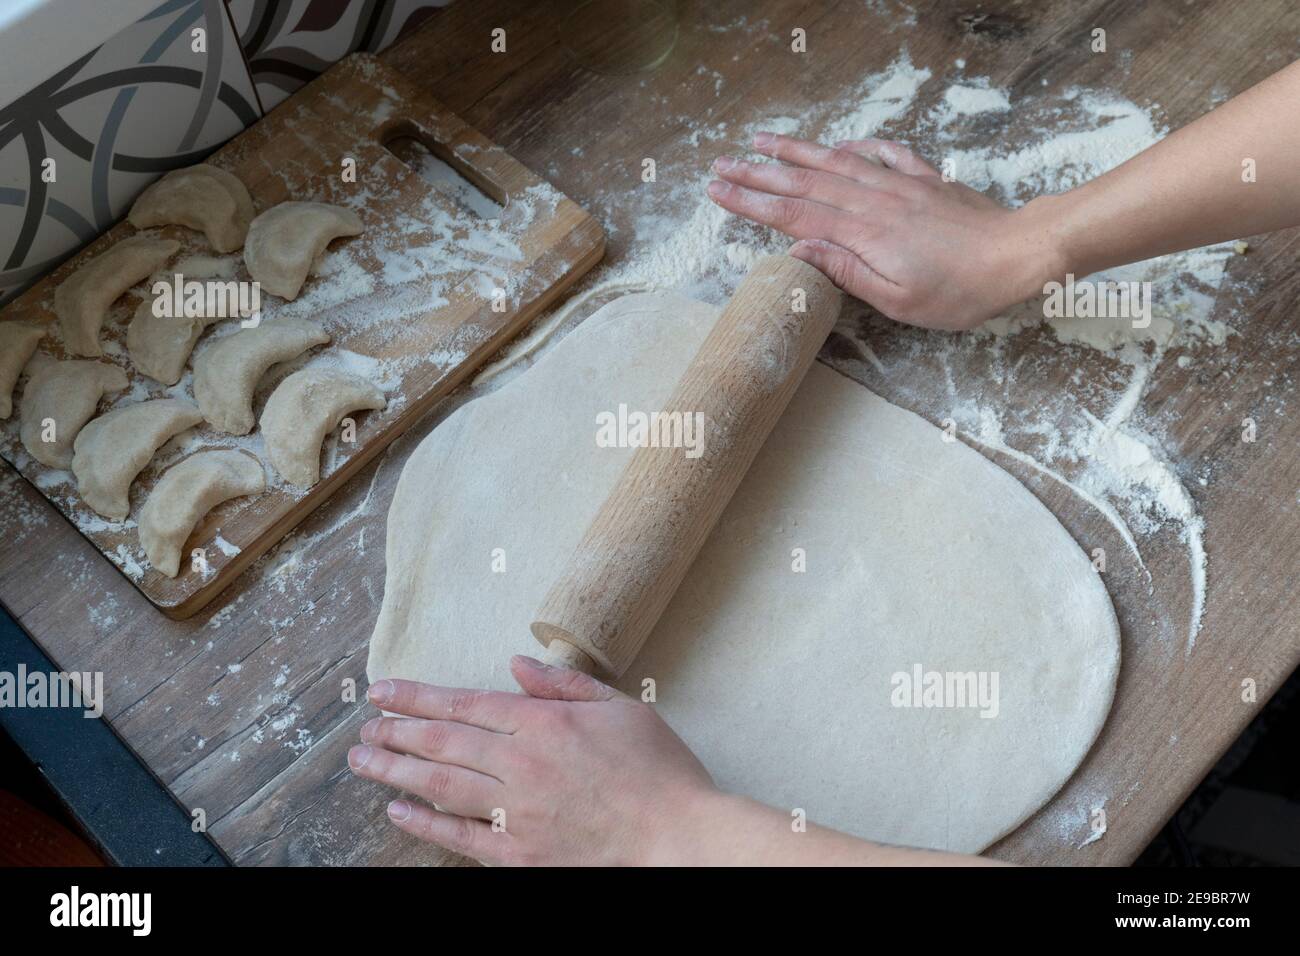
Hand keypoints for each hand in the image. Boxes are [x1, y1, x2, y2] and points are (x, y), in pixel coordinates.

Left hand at [349, 657, 717, 865]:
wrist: (680, 839)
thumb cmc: (660, 771)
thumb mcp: (621, 708)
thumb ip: (565, 685)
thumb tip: (516, 664)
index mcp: (544, 723)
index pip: (464, 703)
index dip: (417, 696)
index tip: (383, 691)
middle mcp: (521, 763)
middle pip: (443, 741)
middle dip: (396, 731)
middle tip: (363, 727)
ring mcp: (518, 812)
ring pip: (441, 785)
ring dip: (396, 770)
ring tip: (364, 761)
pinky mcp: (521, 855)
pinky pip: (461, 838)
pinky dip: (425, 822)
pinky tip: (399, 810)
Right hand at [706, 133, 1063, 329]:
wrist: (1019, 255)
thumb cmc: (961, 291)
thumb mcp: (897, 299)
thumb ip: (845, 271)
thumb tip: (798, 250)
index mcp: (861, 233)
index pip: (793, 213)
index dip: (752, 201)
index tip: (717, 191)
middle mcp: (873, 200)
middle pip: (804, 181)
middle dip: (758, 172)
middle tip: (720, 163)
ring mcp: (899, 185)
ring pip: (836, 160)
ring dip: (795, 150)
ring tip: (761, 140)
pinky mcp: (924, 180)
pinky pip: (882, 153)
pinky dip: (856, 145)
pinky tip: (839, 143)